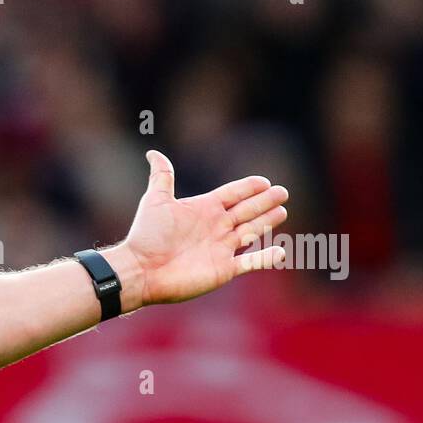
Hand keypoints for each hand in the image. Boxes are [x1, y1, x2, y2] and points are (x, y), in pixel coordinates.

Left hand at [115, 150, 289, 307]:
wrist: (140, 270)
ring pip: (251, 232)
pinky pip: (250, 263)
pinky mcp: (223, 269)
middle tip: (282, 192)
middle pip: (246, 211)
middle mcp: (215, 227)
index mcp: (204, 209)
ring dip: (267, 222)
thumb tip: (152, 153)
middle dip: (264, 202)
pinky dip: (265, 258)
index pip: (233, 194)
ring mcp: (221, 248)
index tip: (264, 181)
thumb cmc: (146, 236)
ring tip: (282, 211)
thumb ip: (162, 176)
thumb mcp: (155, 201)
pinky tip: (280, 253)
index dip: (248, 188)